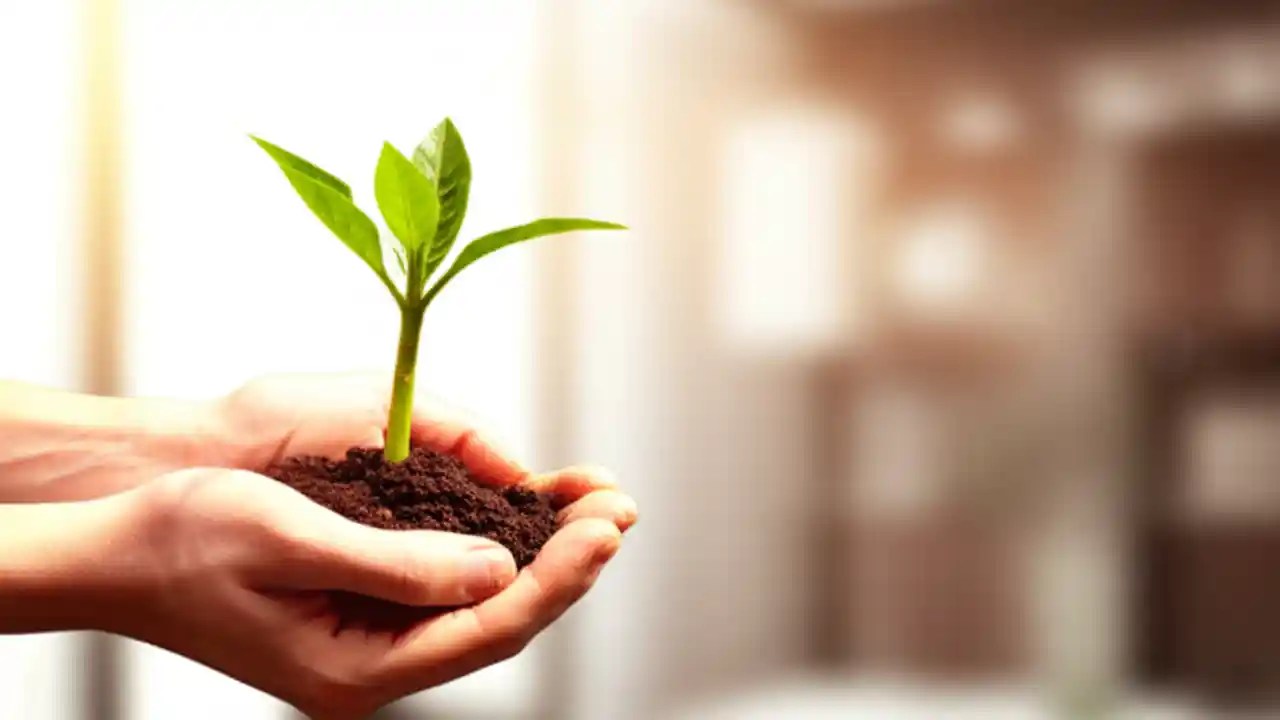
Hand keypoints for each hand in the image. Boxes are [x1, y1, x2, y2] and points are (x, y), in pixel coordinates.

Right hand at [93, 461, 633, 718]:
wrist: (116, 554)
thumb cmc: (185, 540)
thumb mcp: (292, 539)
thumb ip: (398, 565)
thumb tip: (499, 571)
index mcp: (354, 669)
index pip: (487, 626)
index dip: (558, 576)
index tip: (606, 526)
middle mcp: (371, 670)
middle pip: (498, 622)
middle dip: (567, 564)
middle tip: (620, 506)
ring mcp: (369, 648)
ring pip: (482, 607)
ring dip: (542, 555)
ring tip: (595, 507)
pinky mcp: (363, 618)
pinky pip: (450, 591)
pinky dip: (498, 552)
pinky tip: (529, 521)